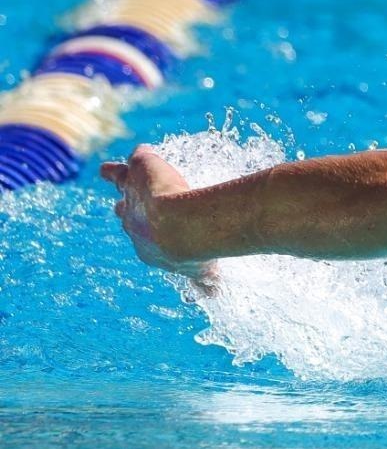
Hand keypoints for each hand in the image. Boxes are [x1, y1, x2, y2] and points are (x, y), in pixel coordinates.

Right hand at [100, 146, 217, 294]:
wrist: (181, 228)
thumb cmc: (195, 249)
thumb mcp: (203, 271)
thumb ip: (206, 283)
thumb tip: (213, 296)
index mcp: (147, 242)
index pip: (143, 236)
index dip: (146, 232)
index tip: (152, 230)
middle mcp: (134, 220)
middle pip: (125, 212)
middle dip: (125, 208)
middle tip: (121, 205)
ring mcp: (134, 194)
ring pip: (123, 183)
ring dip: (119, 177)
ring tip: (112, 171)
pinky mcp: (139, 170)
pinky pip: (136, 159)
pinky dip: (139, 156)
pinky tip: (142, 151)